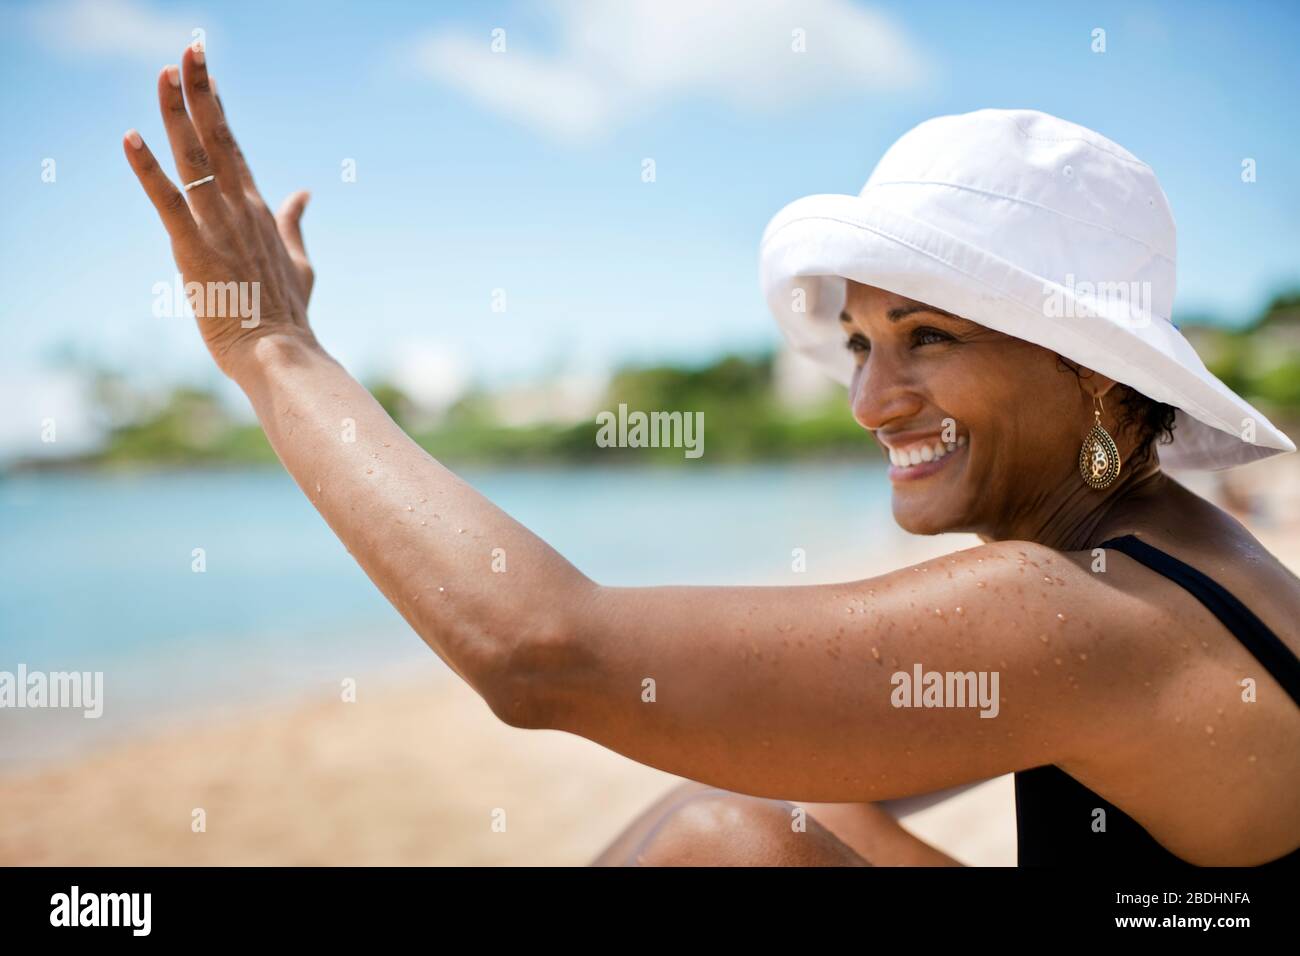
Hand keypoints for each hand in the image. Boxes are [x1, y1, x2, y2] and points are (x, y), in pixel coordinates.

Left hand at [123, 41, 317, 377]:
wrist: (283, 352)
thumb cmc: (288, 316)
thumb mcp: (299, 264)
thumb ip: (294, 224)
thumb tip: (304, 192)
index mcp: (259, 212)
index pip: (233, 149)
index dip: (217, 108)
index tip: (205, 72)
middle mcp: (240, 210)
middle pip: (217, 139)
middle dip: (201, 92)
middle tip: (189, 50)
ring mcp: (219, 227)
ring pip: (195, 159)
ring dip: (178, 113)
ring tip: (165, 73)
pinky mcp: (196, 249)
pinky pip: (169, 202)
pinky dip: (149, 170)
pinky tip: (131, 138)